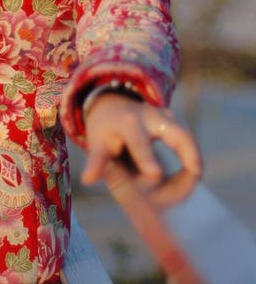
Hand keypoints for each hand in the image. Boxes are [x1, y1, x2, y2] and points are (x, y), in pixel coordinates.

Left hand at [81, 93, 202, 185]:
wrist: (112, 103)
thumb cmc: (105, 128)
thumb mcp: (97, 142)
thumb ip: (97, 161)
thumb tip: (87, 180)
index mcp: (128, 123)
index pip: (140, 142)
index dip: (147, 159)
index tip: (155, 175)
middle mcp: (151, 116)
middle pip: (177, 132)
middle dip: (189, 153)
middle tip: (196, 177)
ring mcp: (166, 116)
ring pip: (186, 134)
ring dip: (194, 156)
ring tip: (196, 179)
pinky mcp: (174, 120)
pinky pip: (188, 137)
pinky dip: (193, 154)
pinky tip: (195, 173)